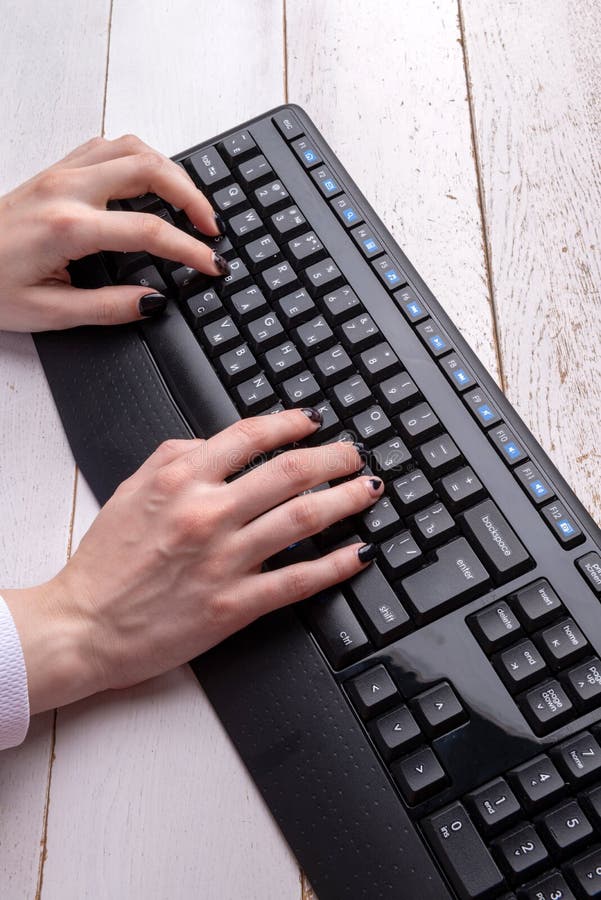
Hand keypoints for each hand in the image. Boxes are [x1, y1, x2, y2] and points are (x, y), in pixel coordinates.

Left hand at [0, 134, 226, 331]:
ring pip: (132, 147)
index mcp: (67, 227)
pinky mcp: (55, 170)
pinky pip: (108, 146)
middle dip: (192, 196)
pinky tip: (153, 182)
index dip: (189, 249)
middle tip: (212, 227)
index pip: (148, 230)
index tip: (212, 264)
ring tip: (190, 204)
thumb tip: (153, 301)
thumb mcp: (49, 314)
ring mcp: (60, 173)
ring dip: (171, 170)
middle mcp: (66, 188)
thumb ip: (108, 308)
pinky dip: (142, 158)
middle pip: (150, 168)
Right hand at [3, 410, 382, 713]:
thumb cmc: (105, 562)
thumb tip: (217, 440)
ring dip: (345, 500)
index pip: (250, 436)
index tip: (313, 421)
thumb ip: (174, 457)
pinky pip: (297, 580)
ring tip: (368, 491)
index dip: (290, 423)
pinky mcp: (233, 605)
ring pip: (303, 518)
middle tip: (355, 455)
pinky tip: (360, 552)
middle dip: (334, 457)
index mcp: (181, 481)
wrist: (84, 626)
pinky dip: (336, 564)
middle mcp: (207, 514)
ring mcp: (224, 560)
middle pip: (290, 471)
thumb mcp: (131, 490)